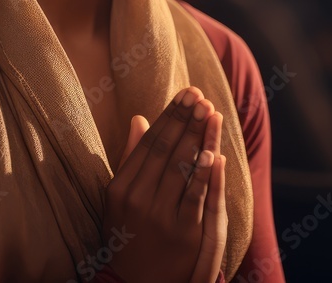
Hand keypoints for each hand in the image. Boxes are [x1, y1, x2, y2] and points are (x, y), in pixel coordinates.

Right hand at [104, 87, 223, 282]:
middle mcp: (138, 199)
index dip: (169, 116)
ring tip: (210, 112)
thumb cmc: (128, 236)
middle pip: (166, 149)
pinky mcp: (183, 232)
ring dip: (198, 137)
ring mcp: (160, 216)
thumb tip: (139, 119)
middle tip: (200, 95)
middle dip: (185, 119)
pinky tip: (213, 150)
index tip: (184, 95)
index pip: (149, 142)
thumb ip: (130, 158)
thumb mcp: (118, 199)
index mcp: (121, 187)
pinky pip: (196, 195)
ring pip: (182, 167)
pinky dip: (204, 172)